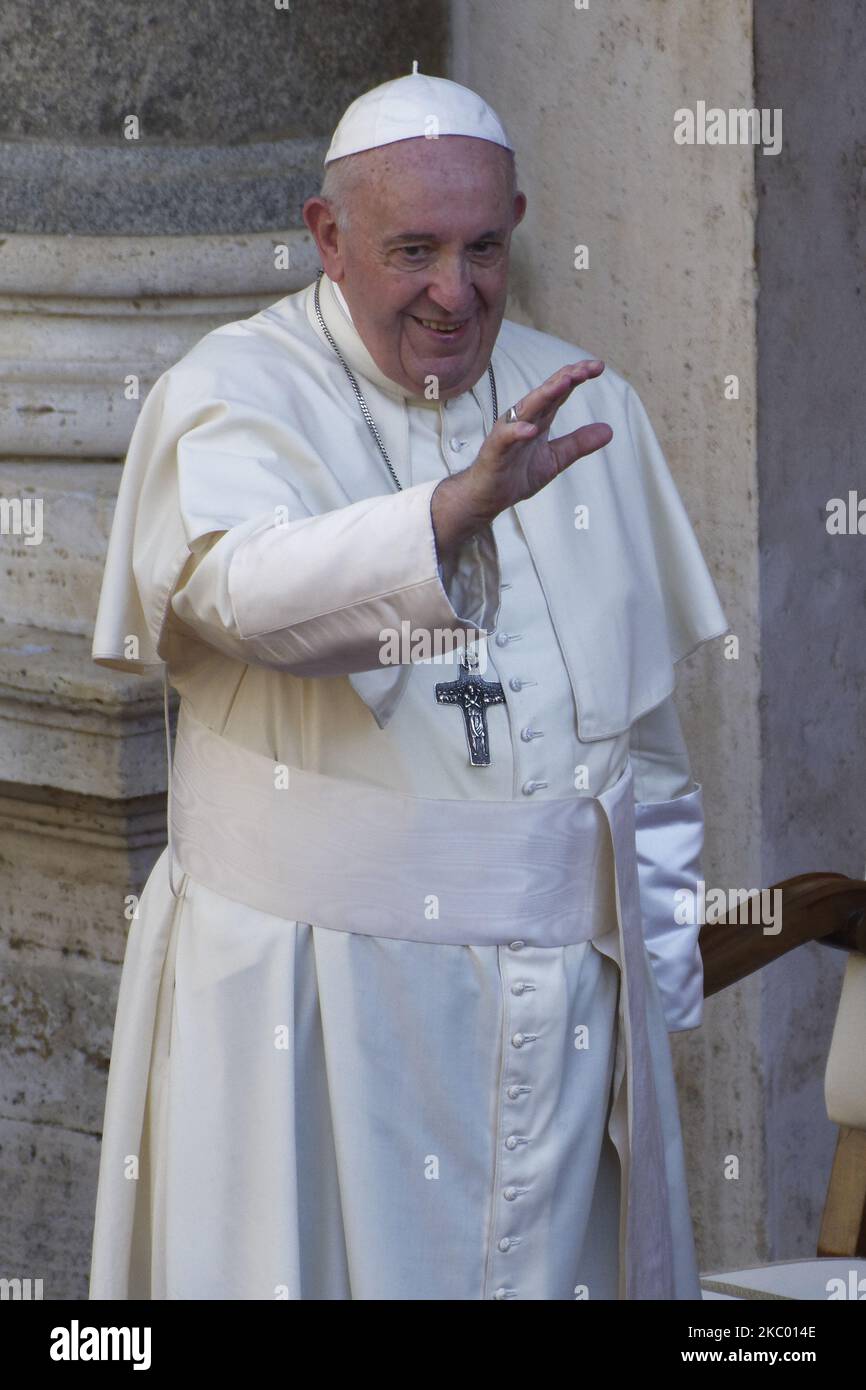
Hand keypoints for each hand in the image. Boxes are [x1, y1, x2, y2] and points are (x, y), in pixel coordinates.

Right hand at [432, 360, 612, 556]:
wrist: (487, 497)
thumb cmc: (515, 474)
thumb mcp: (555, 458)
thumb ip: (579, 443)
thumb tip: (609, 430)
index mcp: (538, 419)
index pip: (559, 392)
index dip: (577, 377)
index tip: (597, 366)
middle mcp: (523, 419)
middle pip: (546, 392)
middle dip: (565, 378)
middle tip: (585, 369)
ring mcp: (508, 432)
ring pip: (528, 407)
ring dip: (545, 394)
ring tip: (564, 382)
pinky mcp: (495, 450)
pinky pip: (506, 437)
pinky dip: (518, 431)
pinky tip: (531, 429)